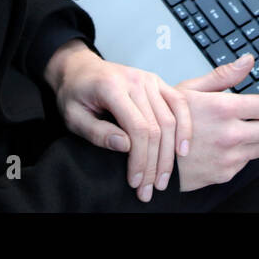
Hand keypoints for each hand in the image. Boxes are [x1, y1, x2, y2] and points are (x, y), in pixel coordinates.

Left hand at [46, 42, 192, 201]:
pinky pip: (179, 103)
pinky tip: (183, 150)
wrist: (80, 69)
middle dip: (154, 163)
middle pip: (157, 127)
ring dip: (169, 154)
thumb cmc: (74, 94)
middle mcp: (135, 80)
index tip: (135, 182)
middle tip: (149, 189)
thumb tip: (125, 146)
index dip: (140, 159)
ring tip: (164, 178)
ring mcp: (149, 79)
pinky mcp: (157, 82)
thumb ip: (97, 132)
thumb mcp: (73, 116)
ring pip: (170, 119)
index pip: (137, 128)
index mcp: (112, 87)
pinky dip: (185, 127)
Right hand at [172, 54, 258, 192]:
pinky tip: (229, 145)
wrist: (152, 157)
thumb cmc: (170, 121)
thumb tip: (248, 60)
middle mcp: (230, 134)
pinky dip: (245, 152)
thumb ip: (224, 75)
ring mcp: (229, 156)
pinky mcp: (226, 173)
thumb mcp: (191, 90)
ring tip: (247, 129)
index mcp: (223, 108)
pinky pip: (248, 161)